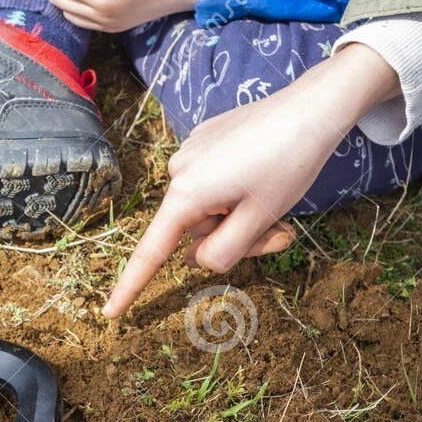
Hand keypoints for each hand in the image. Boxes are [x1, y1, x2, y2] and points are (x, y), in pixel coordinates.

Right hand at [103, 43, 400, 318]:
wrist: (312, 107)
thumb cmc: (288, 164)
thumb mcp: (259, 219)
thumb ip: (224, 252)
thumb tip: (201, 259)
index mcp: (187, 194)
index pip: (152, 252)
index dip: (131, 286)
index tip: (109, 314)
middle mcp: (180, 171)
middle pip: (197, 233)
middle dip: (233, 239)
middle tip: (279, 230)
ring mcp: (193, 152)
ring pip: (210, 210)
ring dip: (240, 216)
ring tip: (276, 200)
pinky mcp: (208, 140)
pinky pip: (215, 182)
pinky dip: (239, 191)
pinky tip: (265, 170)